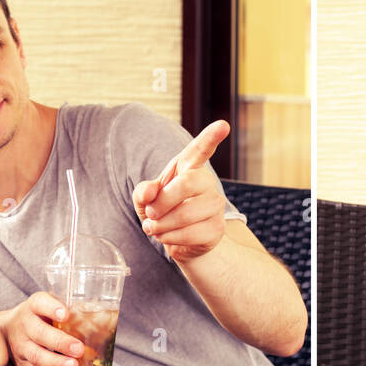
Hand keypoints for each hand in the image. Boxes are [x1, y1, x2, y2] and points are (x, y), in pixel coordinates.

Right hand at [0, 293, 84, 365]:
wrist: (7, 331)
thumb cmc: (40, 318)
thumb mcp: (50, 307)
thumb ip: (71, 312)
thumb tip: (106, 322)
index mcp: (34, 307)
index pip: (40, 303)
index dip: (52, 308)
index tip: (65, 314)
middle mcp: (25, 325)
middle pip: (39, 333)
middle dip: (60, 342)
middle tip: (79, 349)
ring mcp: (20, 345)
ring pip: (36, 355)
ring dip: (55, 362)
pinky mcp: (21, 364)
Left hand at [132, 120, 229, 262]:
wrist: (176, 240)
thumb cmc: (162, 212)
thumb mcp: (145, 199)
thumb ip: (142, 192)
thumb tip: (149, 192)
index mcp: (188, 167)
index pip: (200, 149)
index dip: (211, 137)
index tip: (223, 126)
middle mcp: (206, 182)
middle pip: (186, 184)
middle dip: (162, 202)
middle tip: (150, 214)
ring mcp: (215, 205)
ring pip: (186, 214)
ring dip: (162, 225)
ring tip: (155, 228)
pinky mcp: (217, 229)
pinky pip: (190, 234)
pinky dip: (171, 238)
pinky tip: (167, 237)